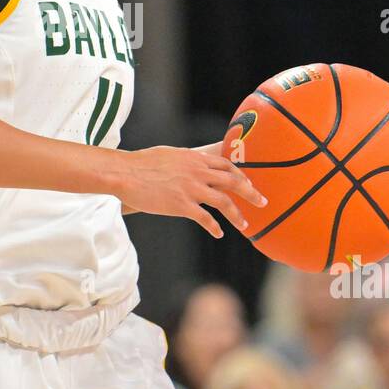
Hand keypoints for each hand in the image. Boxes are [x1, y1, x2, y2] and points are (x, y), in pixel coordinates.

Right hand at [114, 145, 265, 237]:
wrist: (126, 173)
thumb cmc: (142, 163)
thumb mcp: (170, 155)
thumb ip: (186, 161)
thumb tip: (191, 164)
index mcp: (195, 159)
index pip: (226, 166)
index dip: (241, 175)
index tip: (248, 184)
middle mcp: (198, 172)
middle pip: (233, 182)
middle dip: (251, 193)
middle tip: (262, 202)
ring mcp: (191, 189)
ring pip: (224, 202)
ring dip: (237, 215)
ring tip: (245, 225)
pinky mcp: (182, 205)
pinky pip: (205, 218)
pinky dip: (214, 226)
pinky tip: (218, 233)